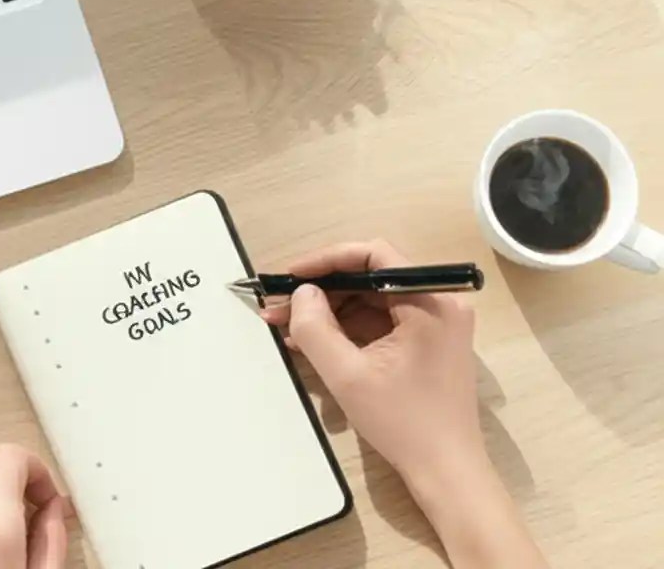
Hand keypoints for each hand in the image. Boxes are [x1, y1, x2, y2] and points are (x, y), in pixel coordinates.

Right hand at [263, 240, 546, 567]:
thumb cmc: (403, 422)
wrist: (445, 470)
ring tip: (287, 326)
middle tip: (280, 306)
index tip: (291, 277)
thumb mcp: (347, 374)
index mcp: (431, 302)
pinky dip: (347, 329)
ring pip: (372, 301)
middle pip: (371, 278)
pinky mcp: (428, 344)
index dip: (327, 260)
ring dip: (330, 311)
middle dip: (322, 291)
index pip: (374, 256)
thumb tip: (301, 294)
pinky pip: (381, 323)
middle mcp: (440, 303)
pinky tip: (312, 341)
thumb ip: (316, 328)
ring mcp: (436, 324)